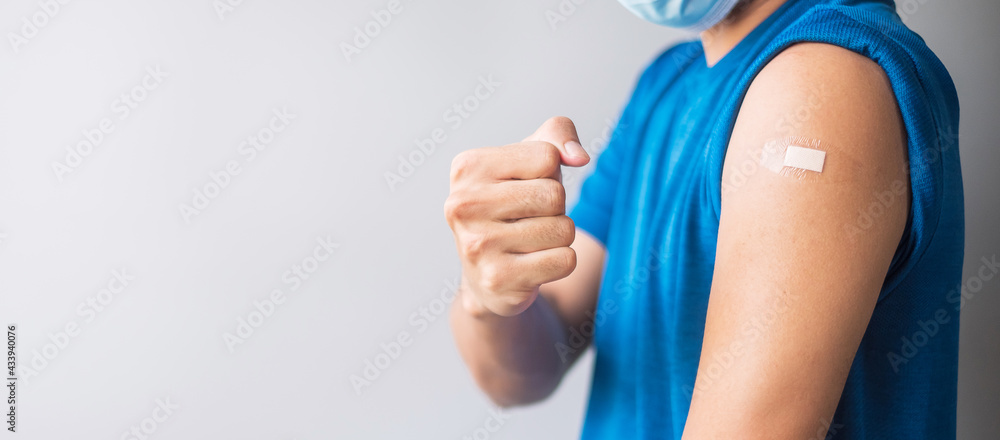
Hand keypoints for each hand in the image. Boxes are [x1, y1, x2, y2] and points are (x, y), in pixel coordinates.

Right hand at [444, 117, 590, 316]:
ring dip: (558, 236)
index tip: (524, 188)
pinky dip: (560, 262)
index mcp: (467, 167)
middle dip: (556, 208)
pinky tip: (532, 263)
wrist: (486, 275)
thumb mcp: (528, 160)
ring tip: (530, 241)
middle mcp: (463, 205)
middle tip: (530, 218)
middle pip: (555, 194)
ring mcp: (477, 245)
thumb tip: (579, 156)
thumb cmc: (510, 207)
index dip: (550, 174)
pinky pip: (565, 261)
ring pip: (563, 229)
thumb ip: (557, 135)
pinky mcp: (498, 279)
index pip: (547, 157)